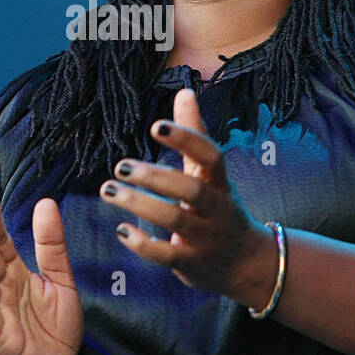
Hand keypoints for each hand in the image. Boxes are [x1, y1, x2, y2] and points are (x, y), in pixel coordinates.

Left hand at [101, 88, 274, 306]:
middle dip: (156, 177)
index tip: (156, 126)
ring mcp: (207, 237)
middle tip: (121, 165)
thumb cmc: (220, 208)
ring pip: (176, 219)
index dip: (186, 139)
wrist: (245, 264)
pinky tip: (121, 230)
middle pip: (192, 189)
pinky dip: (144, 244)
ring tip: (108, 190)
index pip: (211, 156)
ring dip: (140, 204)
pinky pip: (168, 255)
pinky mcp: (192, 263)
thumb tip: (184, 91)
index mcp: (220, 182)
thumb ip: (195, 134)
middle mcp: (217, 208)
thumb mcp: (211, 172)